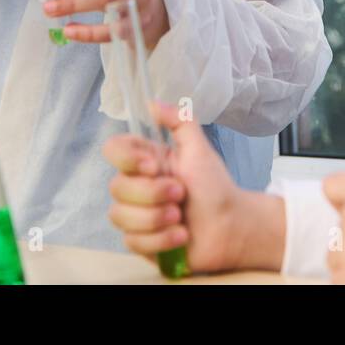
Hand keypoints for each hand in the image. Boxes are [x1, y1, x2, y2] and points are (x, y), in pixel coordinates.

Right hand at [103, 101, 285, 272]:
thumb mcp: (200, 150)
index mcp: (146, 161)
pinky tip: (181, 237)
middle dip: (152, 193)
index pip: (113, 149)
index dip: (127, 159)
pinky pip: (132, 241)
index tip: (154, 166)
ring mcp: (136, 215)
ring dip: (155, 218)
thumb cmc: (216, 188)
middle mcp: (136, 186)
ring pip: (120, 216)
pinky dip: (160, 240)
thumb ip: (180, 122)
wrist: (231, 228)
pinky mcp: (141, 241)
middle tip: (181, 194)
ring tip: (181, 219)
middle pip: (116, 187)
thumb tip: (152, 102)